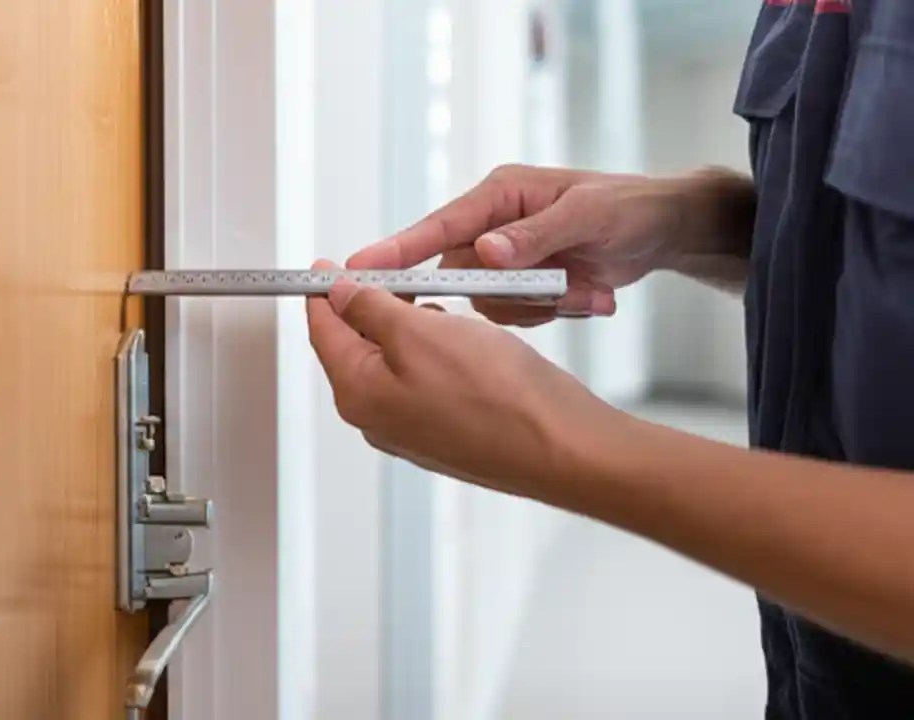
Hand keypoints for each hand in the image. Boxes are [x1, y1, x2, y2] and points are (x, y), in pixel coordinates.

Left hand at [305, 262, 628, 495]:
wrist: (559, 446)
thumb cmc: (496, 396)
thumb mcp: (419, 331)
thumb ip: (371, 308)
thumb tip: (340, 294)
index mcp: (358, 393)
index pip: (323, 331)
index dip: (323, 292)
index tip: (324, 267)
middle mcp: (378, 419)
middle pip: (355, 347)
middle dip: (368, 307)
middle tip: (390, 274)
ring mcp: (412, 430)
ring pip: (394, 363)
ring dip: (407, 328)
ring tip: (433, 303)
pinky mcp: (446, 433)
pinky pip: (425, 382)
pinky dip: (433, 353)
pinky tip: (458, 340)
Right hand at [348, 164, 701, 326]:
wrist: (663, 231)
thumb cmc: (627, 207)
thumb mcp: (586, 216)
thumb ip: (533, 235)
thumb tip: (484, 252)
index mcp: (498, 197)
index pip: (436, 227)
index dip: (396, 250)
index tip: (357, 269)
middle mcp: (493, 228)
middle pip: (461, 275)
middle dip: (508, 293)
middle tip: (555, 289)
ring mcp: (507, 259)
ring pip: (489, 303)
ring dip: (541, 305)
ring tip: (589, 289)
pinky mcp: (524, 286)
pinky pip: (516, 315)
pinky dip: (554, 312)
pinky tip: (590, 295)